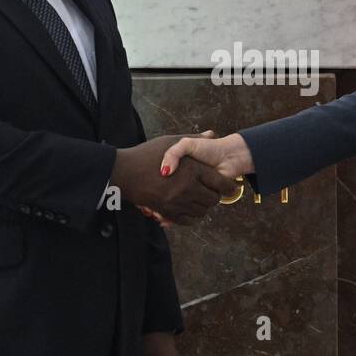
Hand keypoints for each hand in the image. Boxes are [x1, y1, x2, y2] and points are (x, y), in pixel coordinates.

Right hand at [112, 132, 238, 224]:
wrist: (124, 172)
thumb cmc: (146, 154)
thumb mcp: (171, 142)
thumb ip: (193, 139)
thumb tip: (212, 135)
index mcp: (192, 169)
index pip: (221, 183)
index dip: (229, 187)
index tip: (232, 188)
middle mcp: (187, 187)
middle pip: (213, 199)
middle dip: (214, 196)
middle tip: (211, 192)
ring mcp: (177, 202)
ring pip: (202, 211)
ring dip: (203, 206)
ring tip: (199, 199)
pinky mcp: (168, 212)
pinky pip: (188, 220)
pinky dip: (191, 216)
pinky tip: (188, 208)